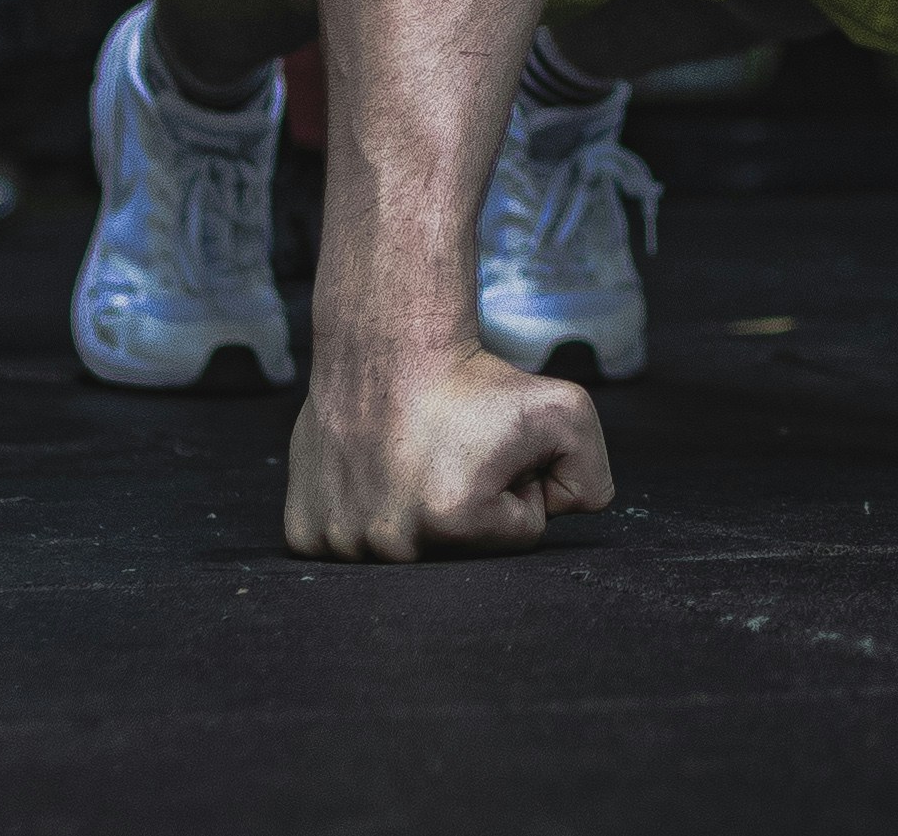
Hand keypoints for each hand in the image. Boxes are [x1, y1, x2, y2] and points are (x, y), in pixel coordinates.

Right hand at [283, 336, 613, 557]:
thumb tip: (570, 515)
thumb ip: (593, 475)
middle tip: (452, 454)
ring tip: (411, 460)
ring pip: (408, 551)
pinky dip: (367, 516)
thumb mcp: (568, 410)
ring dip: (418, 512)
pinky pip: (351, 548)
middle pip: (463, 551)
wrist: (389, 345)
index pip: (520, 533)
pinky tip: (375, 475)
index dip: (520, 485)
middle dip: (473, 507)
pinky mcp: (304, 533)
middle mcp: (389, 543)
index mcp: (454, 521)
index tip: (493, 450)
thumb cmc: (476, 378)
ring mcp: (341, 542)